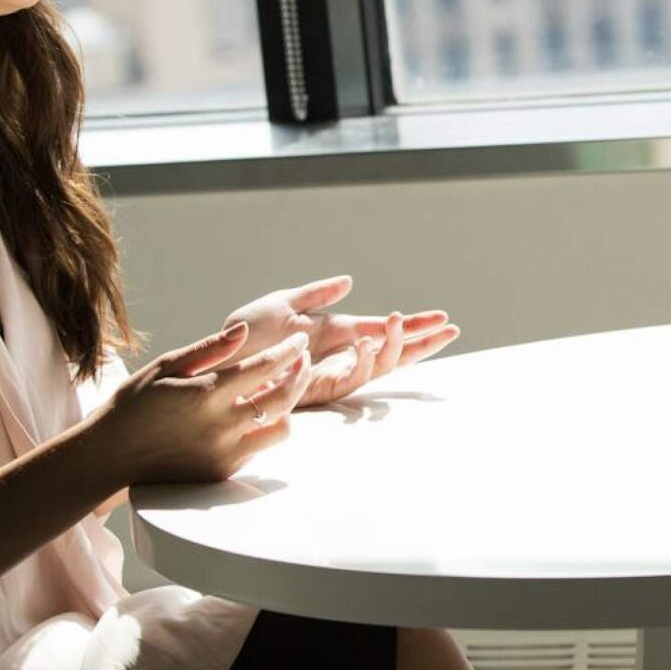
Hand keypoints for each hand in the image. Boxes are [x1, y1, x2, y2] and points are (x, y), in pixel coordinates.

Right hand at [92, 322, 312, 484]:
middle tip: (302, 361)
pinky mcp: (222, 472)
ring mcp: (224, 452)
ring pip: (280, 427)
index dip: (289, 350)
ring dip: (287, 406)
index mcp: (206, 393)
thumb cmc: (134, 405)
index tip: (299, 340)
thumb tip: (244, 331)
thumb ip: (209, 349)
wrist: (111, 456)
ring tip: (280, 389)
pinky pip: (260, 448)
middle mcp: (220, 425)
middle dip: (300, 374)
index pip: (265, 366)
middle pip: (284, 397)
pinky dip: (264, 429)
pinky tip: (255, 414)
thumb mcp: (165, 367)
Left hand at [219, 275, 461, 409]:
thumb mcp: (284, 303)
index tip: (444, 318)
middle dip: (421, 342)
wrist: (220, 358)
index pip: (385, 331)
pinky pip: (346, 379)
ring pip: (376, 367)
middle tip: (450, 329)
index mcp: (337, 333)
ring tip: (395, 319)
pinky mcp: (316, 389)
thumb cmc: (246, 334)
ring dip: (390, 346)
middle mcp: (340, 355)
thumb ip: (317, 293)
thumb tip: (350, 281)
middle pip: (392, 353)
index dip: (415, 326)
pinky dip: (359, 362)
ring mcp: (330, 374)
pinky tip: (366, 342)